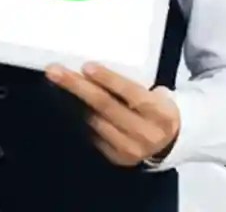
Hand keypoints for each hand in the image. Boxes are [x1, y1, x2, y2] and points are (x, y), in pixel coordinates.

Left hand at [47, 62, 180, 167]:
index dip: (109, 79)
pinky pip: (92, 135)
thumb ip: (131, 85)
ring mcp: (131, 149)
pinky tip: (69, 105)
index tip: (86, 67)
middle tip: (54, 71)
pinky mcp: (118, 159)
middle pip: (106, 106)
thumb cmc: (156, 107)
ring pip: (95, 122)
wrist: (171, 141)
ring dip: (74, 102)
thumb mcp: (154, 94)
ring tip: (57, 82)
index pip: (132, 93)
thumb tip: (92, 69)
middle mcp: (146, 133)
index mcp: (161, 113)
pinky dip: (79, 119)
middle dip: (78, 86)